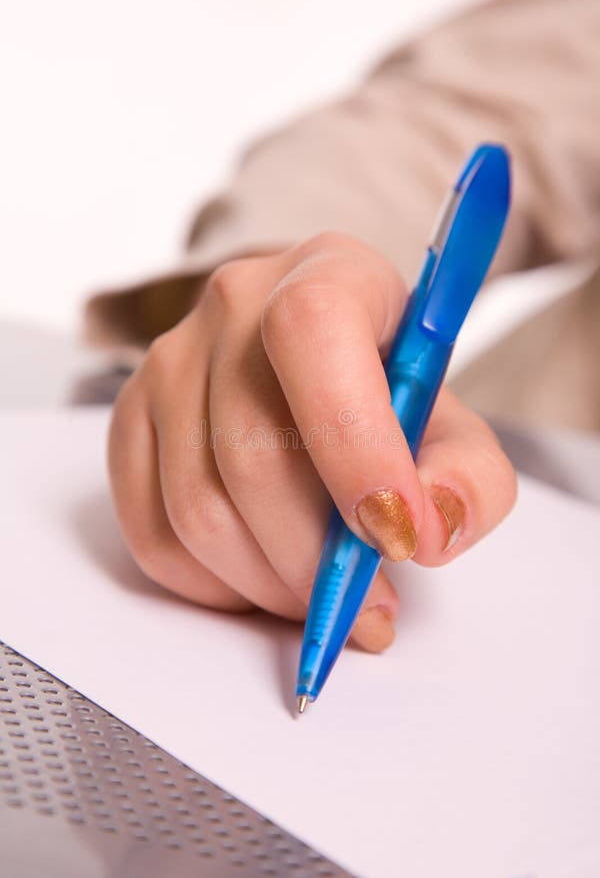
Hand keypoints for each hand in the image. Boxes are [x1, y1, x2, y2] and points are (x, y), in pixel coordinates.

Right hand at [108, 232, 515, 651]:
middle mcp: (234, 304)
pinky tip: (262, 579)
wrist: (320, 371)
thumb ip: (470, 476)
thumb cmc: (385, 399)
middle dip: (315, 557)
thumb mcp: (453, 426)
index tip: (397, 532)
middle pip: (251, 451)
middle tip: (366, 604)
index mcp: (327, 273)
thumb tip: (429, 529)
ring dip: (269, 582)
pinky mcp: (131, 418)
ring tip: (319, 594)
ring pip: (197, 507)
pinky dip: (213, 585)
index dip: (353, 443)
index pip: (312, 332)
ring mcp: (169, 359)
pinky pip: (151, 531)